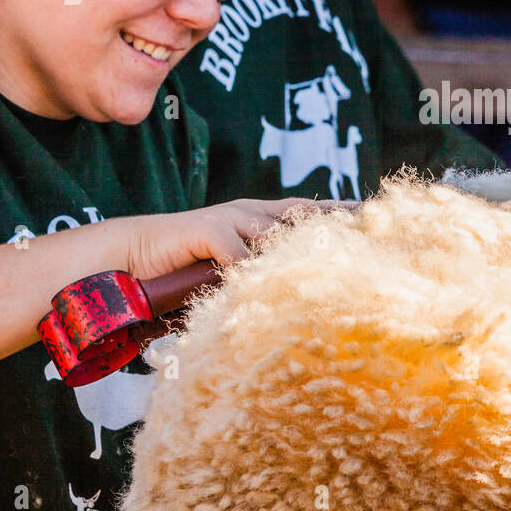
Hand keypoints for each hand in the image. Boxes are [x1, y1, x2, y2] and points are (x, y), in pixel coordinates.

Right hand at [117, 198, 352, 280]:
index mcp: (261, 219)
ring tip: (331, 268)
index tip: (376, 220)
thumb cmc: (185, 270)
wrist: (134, 257)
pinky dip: (252, 269)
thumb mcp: (231, 271)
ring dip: (298, 252)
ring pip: (276, 231)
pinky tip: (264, 286)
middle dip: (336, 223)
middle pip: (304, 214)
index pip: (311, 211)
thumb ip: (261, 276)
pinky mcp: (207, 229)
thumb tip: (303, 298)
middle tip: (370, 233)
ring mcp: (230, 217)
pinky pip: (238, 251)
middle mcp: (251, 212)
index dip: (342, 214)